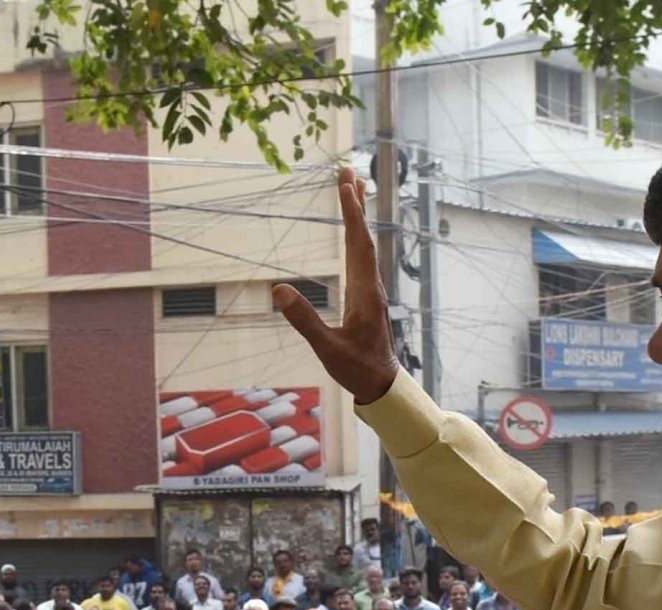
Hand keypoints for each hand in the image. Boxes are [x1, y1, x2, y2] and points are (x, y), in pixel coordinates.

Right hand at [273, 169, 399, 403]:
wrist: (382, 384)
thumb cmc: (356, 369)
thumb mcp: (326, 348)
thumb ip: (304, 320)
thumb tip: (279, 290)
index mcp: (364, 292)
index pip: (357, 244)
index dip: (351, 214)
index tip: (345, 185)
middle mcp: (371, 285)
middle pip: (363, 236)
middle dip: (356, 203)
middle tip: (348, 172)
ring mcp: (370, 290)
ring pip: (365, 245)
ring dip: (358, 217)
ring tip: (354, 190)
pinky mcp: (367, 296)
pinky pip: (362, 257)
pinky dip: (357, 237)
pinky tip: (353, 235)